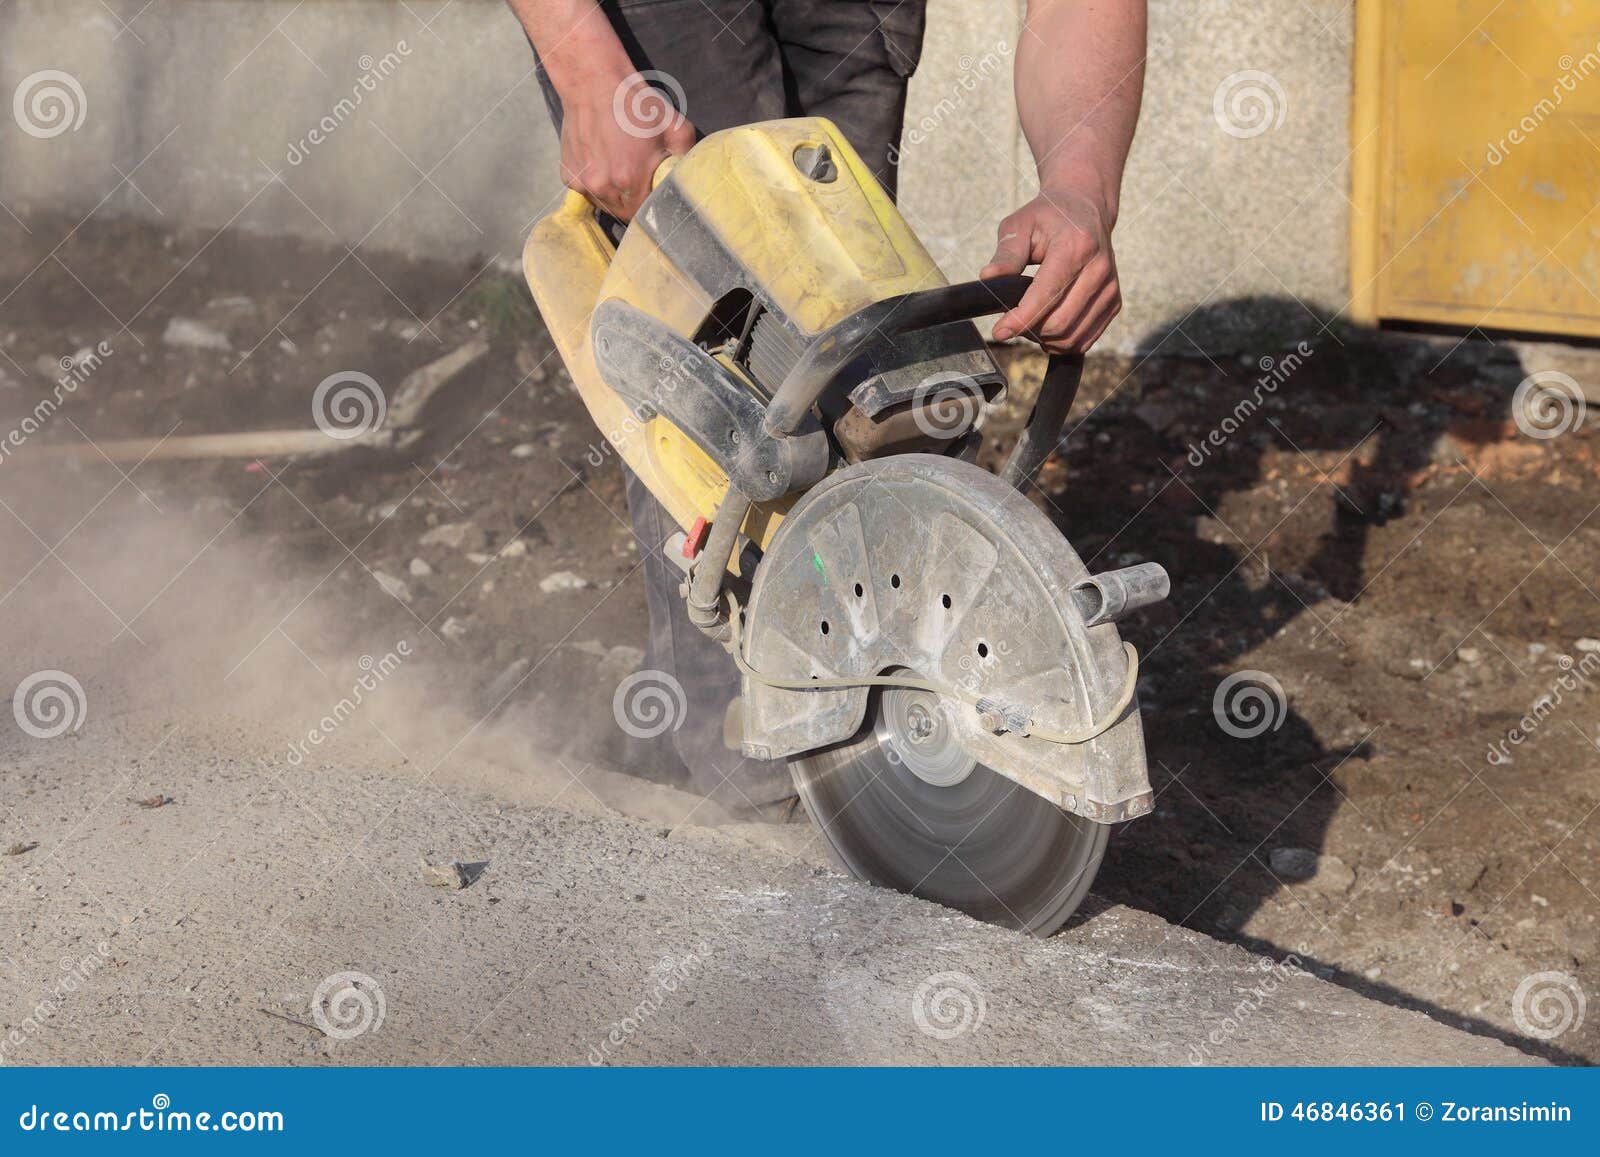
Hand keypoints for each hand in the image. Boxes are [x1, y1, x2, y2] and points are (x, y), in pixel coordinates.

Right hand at [559, 72, 695, 220]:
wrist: (593, 83)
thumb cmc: (635, 104)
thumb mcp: (675, 127)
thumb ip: (687, 158)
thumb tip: (693, 180)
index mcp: (630, 180)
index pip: (646, 215)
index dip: (655, 209)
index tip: (659, 198)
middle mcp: (602, 187)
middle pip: (625, 214)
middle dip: (637, 204)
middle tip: (643, 184)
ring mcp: (582, 183)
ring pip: (606, 205)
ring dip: (617, 197)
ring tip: (623, 173)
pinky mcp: (568, 175)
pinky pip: (588, 192)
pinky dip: (598, 185)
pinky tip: (604, 164)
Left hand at [981, 185, 1120, 353]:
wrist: (1086, 208)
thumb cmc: (1048, 217)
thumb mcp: (1020, 225)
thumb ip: (1006, 254)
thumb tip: (988, 278)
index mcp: (1075, 247)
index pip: (1046, 296)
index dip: (1020, 320)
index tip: (999, 332)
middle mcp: (1098, 269)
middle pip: (1059, 323)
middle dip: (1029, 330)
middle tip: (1013, 320)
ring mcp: (1110, 288)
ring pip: (1072, 337)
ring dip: (1044, 339)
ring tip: (1030, 321)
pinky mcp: (1114, 303)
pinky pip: (1085, 340)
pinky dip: (1062, 342)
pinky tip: (1048, 328)